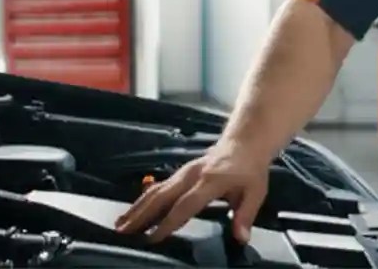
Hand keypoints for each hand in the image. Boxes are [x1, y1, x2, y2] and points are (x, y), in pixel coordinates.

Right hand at [115, 141, 269, 244]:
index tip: (153, 237)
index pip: (184, 205)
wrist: (246, 140)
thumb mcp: (256, 191)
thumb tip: (240, 237)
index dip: (168, 222)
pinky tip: (134, 210)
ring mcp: (184, 172)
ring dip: (137, 207)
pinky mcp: (181, 172)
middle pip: (161, 196)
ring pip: (156, 190)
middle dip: (141, 215)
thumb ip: (245, 215)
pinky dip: (144, 199)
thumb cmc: (250, 167)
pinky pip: (159, 186)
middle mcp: (192, 175)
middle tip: (124, 231)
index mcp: (209, 180)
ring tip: (121, 223)